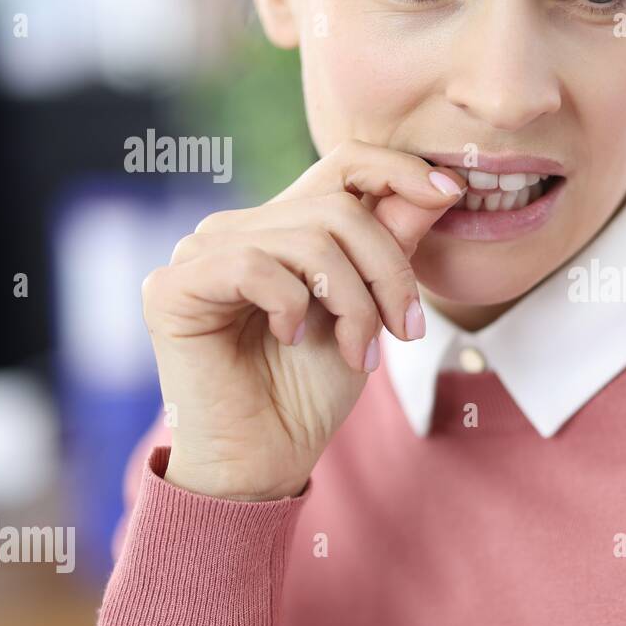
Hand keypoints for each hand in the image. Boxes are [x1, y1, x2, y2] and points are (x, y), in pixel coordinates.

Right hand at [141, 140, 465, 500]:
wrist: (267, 460)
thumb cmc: (314, 390)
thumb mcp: (372, 308)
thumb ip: (392, 244)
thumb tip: (438, 185)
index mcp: (287, 228)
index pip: (345, 165)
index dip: (400, 169)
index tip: (452, 194)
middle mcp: (242, 228)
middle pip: (340, 209)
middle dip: (390, 272)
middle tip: (406, 330)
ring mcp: (201, 251)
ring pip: (307, 240)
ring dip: (353, 303)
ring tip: (360, 353)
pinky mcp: (173, 286)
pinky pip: (253, 266)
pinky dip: (292, 307)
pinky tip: (291, 339)